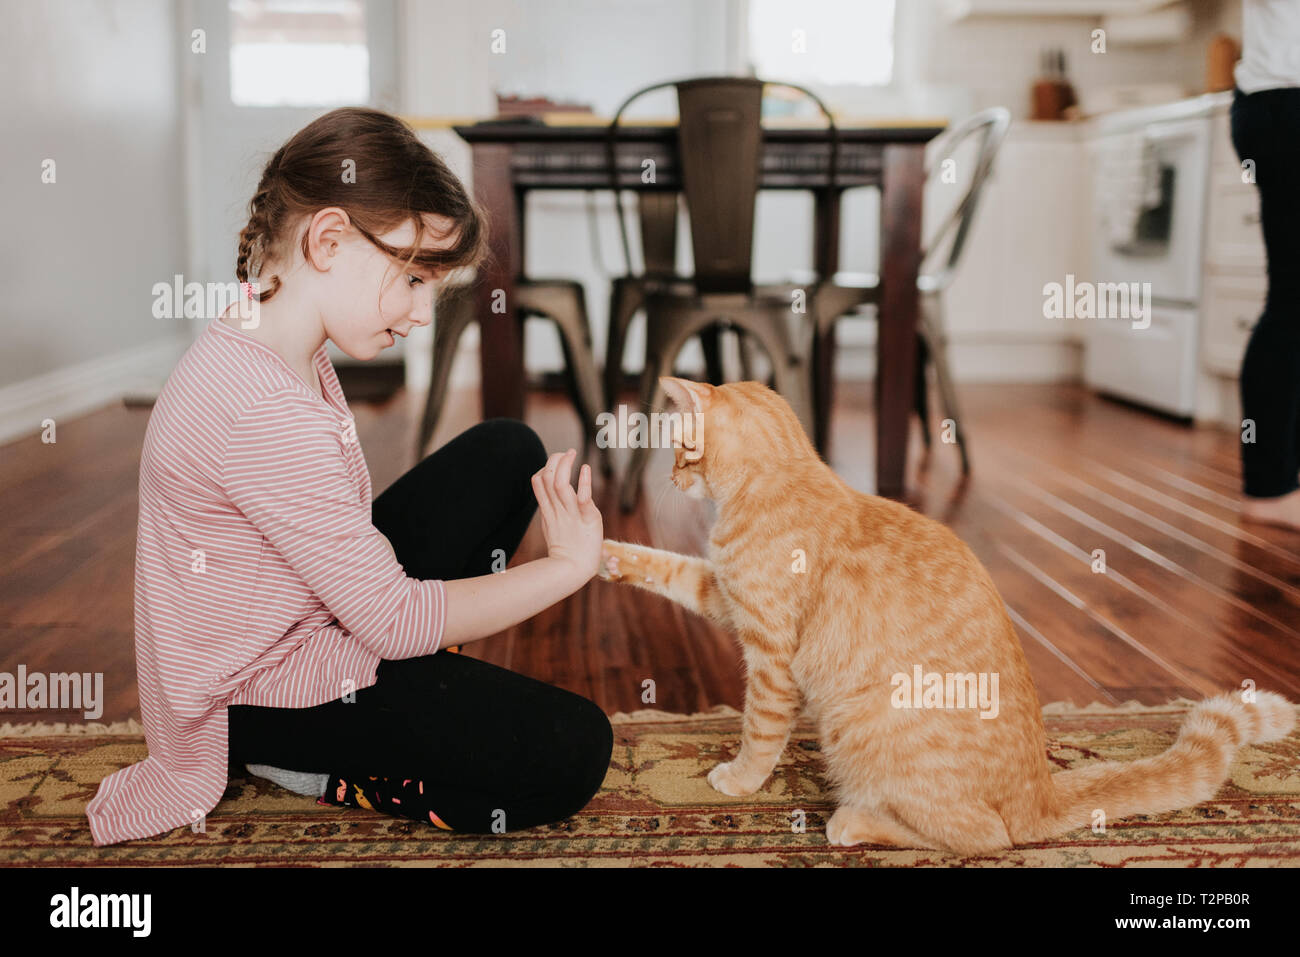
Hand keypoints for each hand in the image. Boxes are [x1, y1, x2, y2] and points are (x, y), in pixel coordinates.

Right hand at [531, 448, 602, 584]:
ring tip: (572, 453)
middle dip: (554, 460)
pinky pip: (582, 497)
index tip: (555, 463)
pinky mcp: (587, 519)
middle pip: (547, 478)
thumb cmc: (566, 553)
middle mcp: (557, 509)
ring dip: (565, 465)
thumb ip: (551, 511)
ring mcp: (571, 514)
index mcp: (548, 511)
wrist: (572, 571)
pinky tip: (585, 468)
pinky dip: (583, 481)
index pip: (538, 481)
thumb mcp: (553, 527)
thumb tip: (549, 499)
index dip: (544, 468)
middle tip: (566, 452)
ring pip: (560, 484)